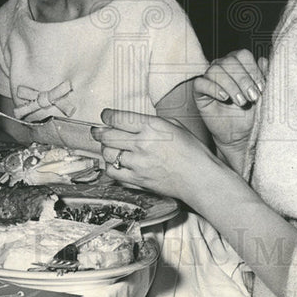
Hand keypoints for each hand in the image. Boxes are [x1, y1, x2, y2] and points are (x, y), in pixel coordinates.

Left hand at [91, 109, 214, 200]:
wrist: (199, 177)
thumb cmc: (192, 151)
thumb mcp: (175, 125)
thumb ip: (152, 122)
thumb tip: (133, 121)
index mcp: (152, 126)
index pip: (118, 118)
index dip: (107, 116)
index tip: (105, 116)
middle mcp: (142, 144)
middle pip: (107, 135)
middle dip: (99, 132)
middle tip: (97, 131)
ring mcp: (138, 163)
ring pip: (107, 154)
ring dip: (105, 149)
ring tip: (109, 147)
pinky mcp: (137, 180)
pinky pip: (113, 172)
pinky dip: (111, 166)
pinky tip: (116, 163)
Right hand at [192, 49, 267, 148]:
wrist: (240, 132)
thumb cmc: (251, 111)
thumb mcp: (262, 94)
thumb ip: (263, 76)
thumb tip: (263, 60)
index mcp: (238, 63)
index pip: (242, 55)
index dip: (252, 70)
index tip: (261, 87)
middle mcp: (223, 67)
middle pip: (229, 61)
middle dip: (243, 79)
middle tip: (252, 97)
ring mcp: (210, 78)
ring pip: (215, 70)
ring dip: (230, 86)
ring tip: (241, 102)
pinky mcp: (199, 91)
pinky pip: (200, 83)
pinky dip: (213, 88)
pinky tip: (224, 98)